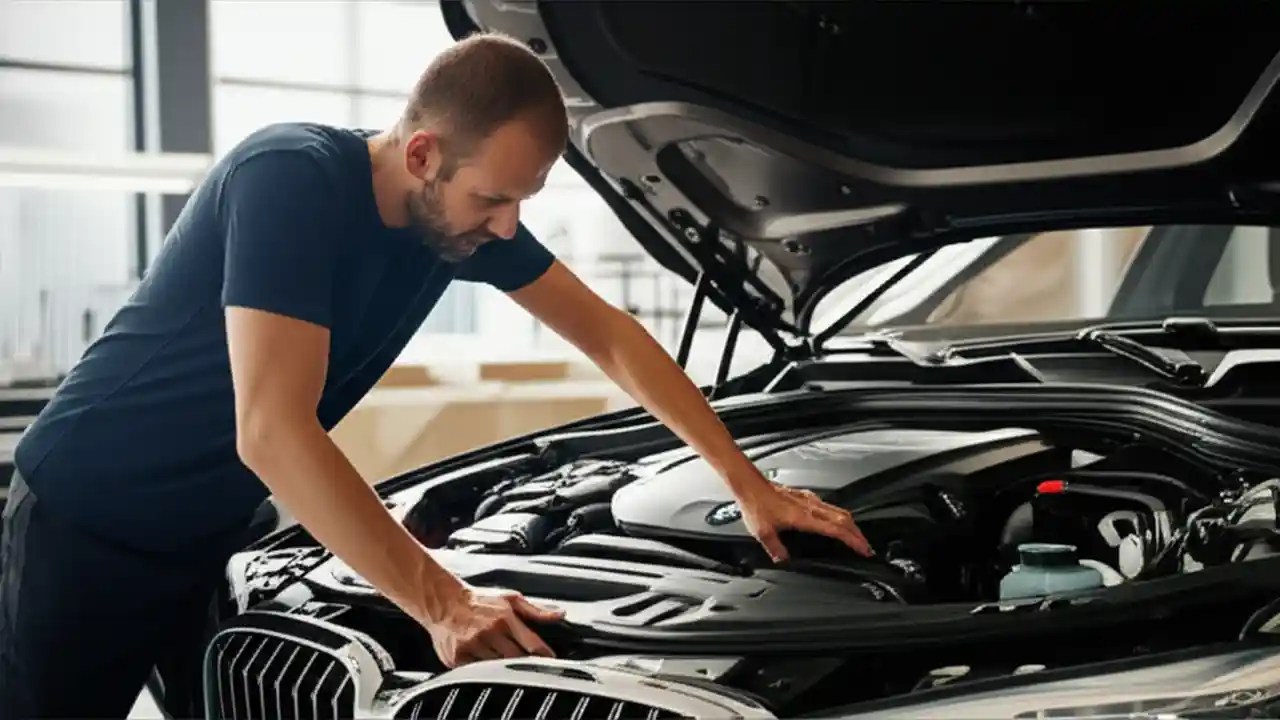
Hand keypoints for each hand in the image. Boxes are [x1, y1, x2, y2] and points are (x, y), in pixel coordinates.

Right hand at [424, 584, 564, 668]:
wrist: (443, 602)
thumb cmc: (479, 601)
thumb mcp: (510, 599)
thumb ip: (536, 610)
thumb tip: (560, 614)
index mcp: (504, 618)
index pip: (531, 644)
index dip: (544, 654)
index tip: (551, 659)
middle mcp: (488, 632)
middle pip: (516, 659)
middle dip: (525, 661)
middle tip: (528, 661)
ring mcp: (472, 646)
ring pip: (497, 668)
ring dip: (504, 666)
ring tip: (504, 657)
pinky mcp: (457, 658)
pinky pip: (476, 672)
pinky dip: (483, 670)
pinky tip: (485, 660)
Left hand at [736, 483, 873, 562]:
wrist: (751, 485)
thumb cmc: (756, 504)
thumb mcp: (763, 533)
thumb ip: (776, 549)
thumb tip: (784, 560)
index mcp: (804, 517)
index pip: (836, 529)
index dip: (853, 540)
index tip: (863, 549)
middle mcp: (811, 507)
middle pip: (845, 519)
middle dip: (858, 534)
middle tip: (866, 547)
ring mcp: (810, 500)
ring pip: (839, 511)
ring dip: (851, 525)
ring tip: (856, 537)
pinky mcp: (805, 496)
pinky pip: (830, 506)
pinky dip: (839, 517)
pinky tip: (835, 522)